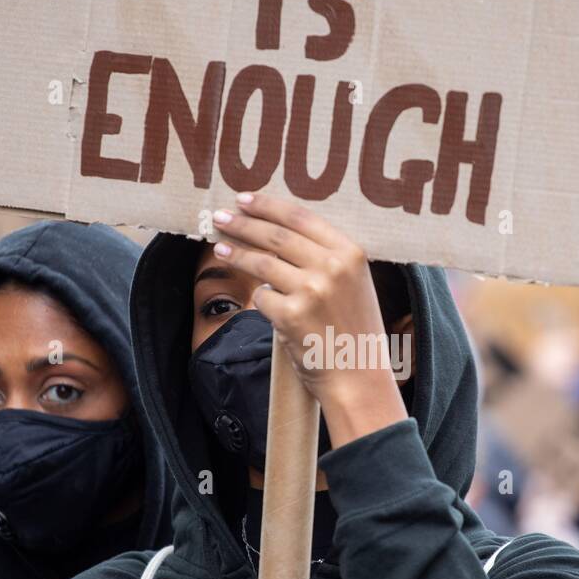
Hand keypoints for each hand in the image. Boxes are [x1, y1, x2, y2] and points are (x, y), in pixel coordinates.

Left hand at [210, 194, 407, 448]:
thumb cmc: (354, 332)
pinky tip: (265, 304)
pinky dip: (262, 301)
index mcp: (351, 253)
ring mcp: (311, 291)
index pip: (301, 217)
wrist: (359, 378)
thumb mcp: (355, 284)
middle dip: (243, 224)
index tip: (245, 200)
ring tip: (220, 248)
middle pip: (276, 235)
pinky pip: (263, 299)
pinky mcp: (291, 316)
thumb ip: (327, 258)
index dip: (268, 206)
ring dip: (236, 253)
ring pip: (261, 263)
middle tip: (221, 217)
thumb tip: (278, 233)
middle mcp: (333, 267)